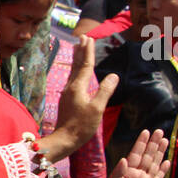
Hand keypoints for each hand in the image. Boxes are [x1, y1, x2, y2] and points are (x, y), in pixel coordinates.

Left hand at [45, 36, 116, 161]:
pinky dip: (75, 70)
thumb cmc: (81, 126)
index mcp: (78, 87)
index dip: (88, 52)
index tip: (89, 39)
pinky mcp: (66, 100)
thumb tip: (113, 75)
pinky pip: (72, 79)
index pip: (85, 65)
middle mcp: (70, 87)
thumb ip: (105, 91)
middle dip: (80, 51)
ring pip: (72, 72)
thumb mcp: (97, 109)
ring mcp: (67, 94)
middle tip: (82, 37)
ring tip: (77, 48)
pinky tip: (76, 73)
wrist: (63, 140)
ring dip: (76, 59)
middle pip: (77, 65)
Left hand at [100, 130, 170, 177]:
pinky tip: (167, 161)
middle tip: (160, 131)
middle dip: (153, 144)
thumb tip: (124, 159)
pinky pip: (158, 177)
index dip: (141, 143)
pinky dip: (163, 169)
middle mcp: (136, 175)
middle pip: (147, 156)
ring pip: (154, 164)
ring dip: (160, 152)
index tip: (146, 132)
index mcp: (125, 173)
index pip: (135, 154)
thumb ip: (119, 174)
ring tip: (165, 140)